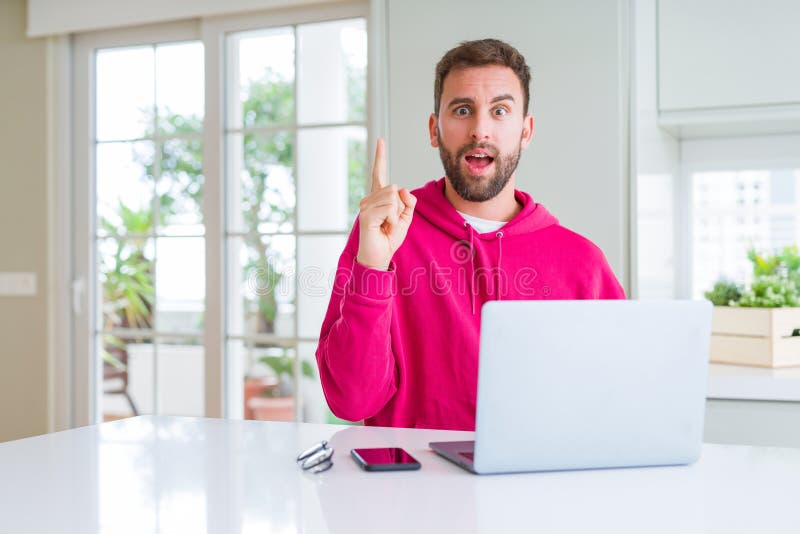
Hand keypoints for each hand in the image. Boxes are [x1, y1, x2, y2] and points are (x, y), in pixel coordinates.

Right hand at [356, 138, 416, 269]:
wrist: (379, 256)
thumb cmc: (389, 237)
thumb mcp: (405, 218)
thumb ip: (408, 202)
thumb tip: (403, 189)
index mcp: (379, 197)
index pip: (379, 173)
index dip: (380, 156)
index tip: (380, 140)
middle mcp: (370, 198)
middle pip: (395, 188)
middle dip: (400, 207)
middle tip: (391, 222)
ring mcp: (366, 205)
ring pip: (393, 197)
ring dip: (396, 215)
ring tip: (386, 226)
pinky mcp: (366, 214)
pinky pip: (389, 208)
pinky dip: (392, 220)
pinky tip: (383, 228)